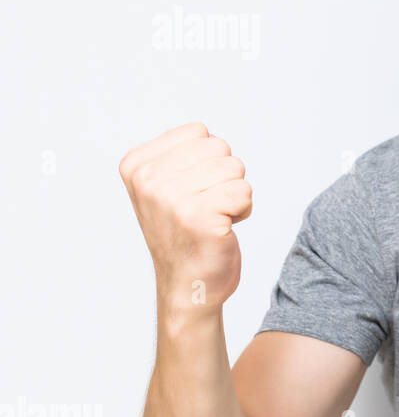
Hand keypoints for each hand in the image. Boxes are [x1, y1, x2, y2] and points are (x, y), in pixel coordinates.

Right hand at [119, 122, 251, 311]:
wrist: (187, 285)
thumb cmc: (184, 232)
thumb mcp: (164, 186)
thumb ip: (179, 154)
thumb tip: (205, 134)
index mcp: (136, 165)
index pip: (199, 132)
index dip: (207, 160)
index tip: (191, 190)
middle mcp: (148, 180)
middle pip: (219, 146)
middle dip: (225, 175)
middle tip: (206, 206)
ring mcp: (171, 199)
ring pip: (235, 167)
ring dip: (235, 193)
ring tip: (213, 216)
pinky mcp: (199, 218)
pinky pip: (244, 192)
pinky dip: (243, 210)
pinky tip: (223, 228)